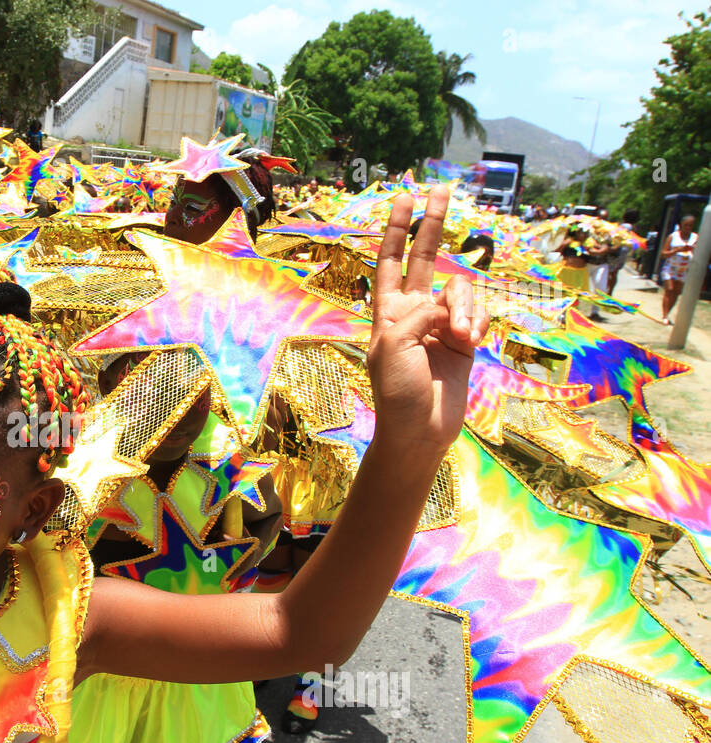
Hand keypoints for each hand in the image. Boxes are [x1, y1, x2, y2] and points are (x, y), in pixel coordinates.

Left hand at [368, 186, 487, 456]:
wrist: (421, 431)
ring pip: (460, 291)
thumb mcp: (393, 346)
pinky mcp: (466, 342)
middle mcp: (414, 314)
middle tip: (439, 189)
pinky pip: (479, 315)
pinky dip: (478, 324)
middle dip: (431, 225)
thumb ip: (417, 314)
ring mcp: (441, 326)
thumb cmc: (397, 392)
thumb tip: (444, 303)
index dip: (396, 230)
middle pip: (424, 258)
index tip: (401, 198)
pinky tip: (471, 342)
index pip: (390, 262)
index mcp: (387, 313)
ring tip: (461, 336)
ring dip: (465, 308)